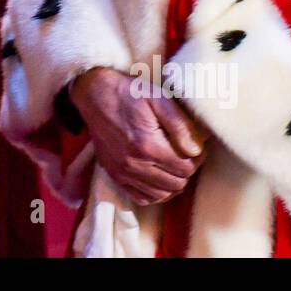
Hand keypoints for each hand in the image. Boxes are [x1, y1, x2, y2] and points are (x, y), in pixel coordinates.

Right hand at [70, 66, 205, 206]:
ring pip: (161, 194)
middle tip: (186, 154)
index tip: (196, 147)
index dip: (197, 159)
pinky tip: (157, 177)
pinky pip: (140, 197)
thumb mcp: (158, 98)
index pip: (186, 168)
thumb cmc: (128, 92)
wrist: (93, 93)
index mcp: (148, 145)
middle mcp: (134, 164)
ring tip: (172, 165)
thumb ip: (180, 124)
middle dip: (186, 170)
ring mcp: (122, 172)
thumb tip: (197, 150)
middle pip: (176, 184)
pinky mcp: (113, 174)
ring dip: (172, 183)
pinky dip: (154, 192)